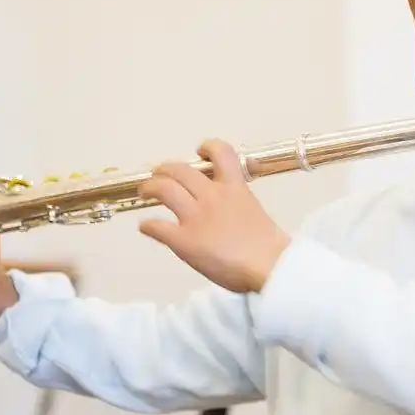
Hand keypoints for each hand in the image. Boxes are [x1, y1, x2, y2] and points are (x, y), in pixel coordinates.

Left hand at [137, 140, 290, 292]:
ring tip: (146, 191)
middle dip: (165, 169)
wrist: (269, 267)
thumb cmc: (269, 246)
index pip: (220, 152)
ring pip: (163, 189)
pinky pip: (157, 227)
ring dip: (150, 187)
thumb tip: (233, 205)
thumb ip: (239, 201)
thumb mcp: (255, 211)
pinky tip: (146, 227)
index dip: (207, 147)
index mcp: (234, 188)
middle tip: (160, 175)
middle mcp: (212, 196)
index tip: (200, 153)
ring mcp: (195, 217)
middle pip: (180, 169)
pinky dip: (148, 226)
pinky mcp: (184, 241)